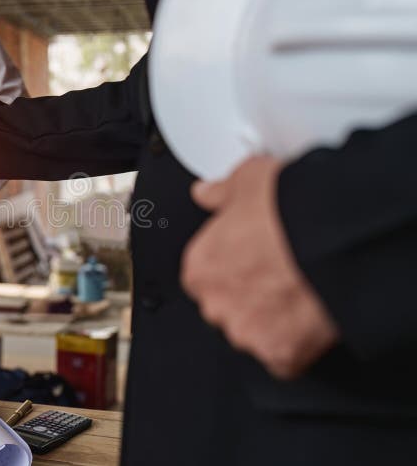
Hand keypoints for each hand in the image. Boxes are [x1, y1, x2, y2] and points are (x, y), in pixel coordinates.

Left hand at [181, 156, 338, 379]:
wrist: (337, 238)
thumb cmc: (290, 209)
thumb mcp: (248, 180)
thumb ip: (220, 193)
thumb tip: (206, 193)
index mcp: (200, 266)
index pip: (204, 277)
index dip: (231, 268)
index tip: (252, 260)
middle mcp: (215, 304)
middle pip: (226, 308)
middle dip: (250, 296)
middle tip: (280, 275)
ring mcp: (247, 332)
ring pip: (254, 334)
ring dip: (271, 321)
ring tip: (300, 292)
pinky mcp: (280, 354)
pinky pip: (285, 357)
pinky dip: (296, 343)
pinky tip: (310, 318)